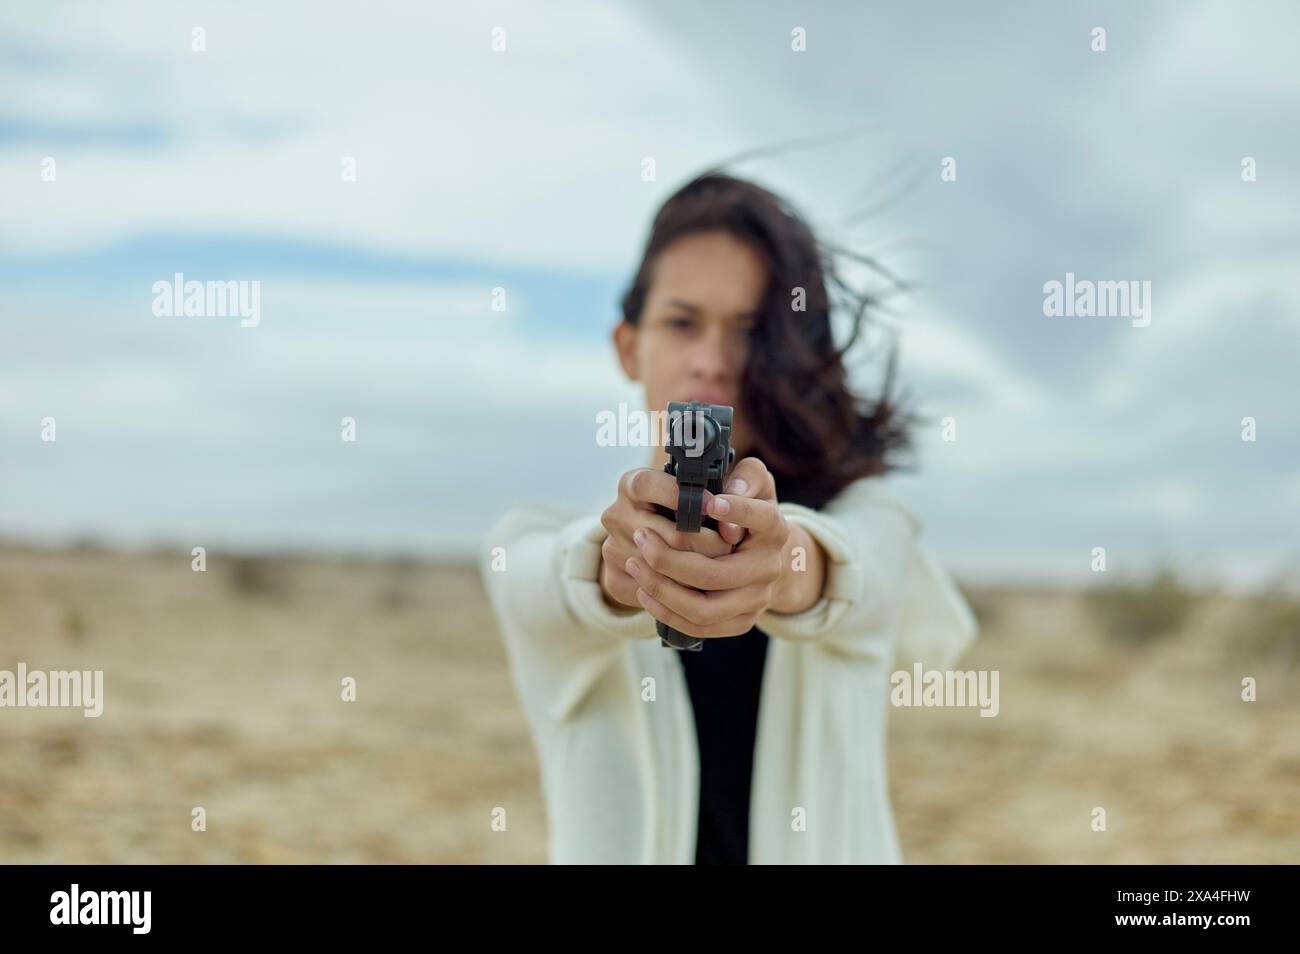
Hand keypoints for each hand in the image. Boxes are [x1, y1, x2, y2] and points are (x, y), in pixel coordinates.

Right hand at [599, 467, 735, 609]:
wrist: (660, 539)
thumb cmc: (704, 505)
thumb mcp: (726, 481)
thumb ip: (744, 479)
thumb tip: (738, 503)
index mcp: (634, 485)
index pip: (646, 486)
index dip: (681, 497)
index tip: (713, 506)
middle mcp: (617, 515)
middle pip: (669, 536)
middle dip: (709, 544)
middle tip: (731, 547)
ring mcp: (613, 549)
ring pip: (665, 570)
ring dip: (701, 573)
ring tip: (724, 568)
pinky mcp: (616, 580)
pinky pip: (653, 594)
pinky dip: (682, 595)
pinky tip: (705, 589)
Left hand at [625, 457, 790, 637]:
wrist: (763, 557)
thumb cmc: (747, 512)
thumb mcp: (753, 485)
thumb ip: (746, 478)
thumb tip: (727, 491)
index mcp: (774, 530)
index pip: (763, 519)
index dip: (739, 511)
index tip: (710, 502)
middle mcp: (769, 568)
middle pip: (716, 575)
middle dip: (670, 559)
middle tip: (640, 536)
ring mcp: (755, 601)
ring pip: (703, 609)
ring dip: (662, 588)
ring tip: (634, 563)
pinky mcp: (738, 622)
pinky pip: (698, 627)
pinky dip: (665, 611)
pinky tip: (643, 590)